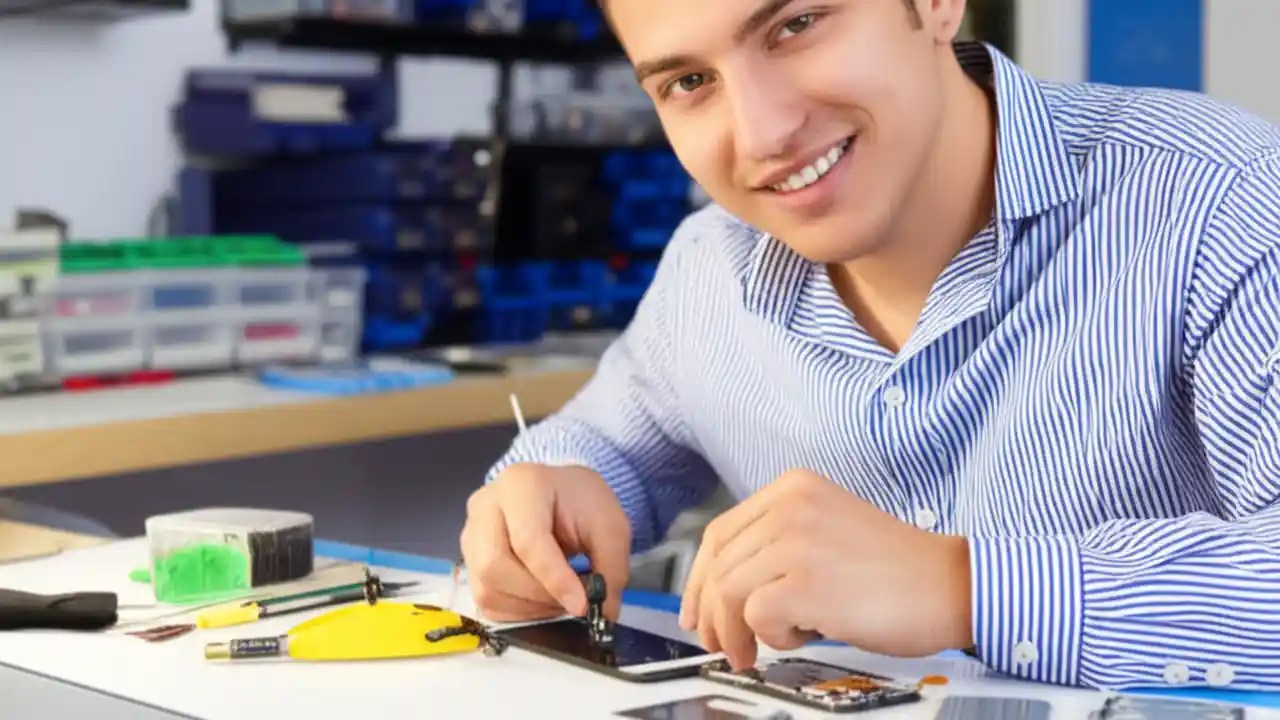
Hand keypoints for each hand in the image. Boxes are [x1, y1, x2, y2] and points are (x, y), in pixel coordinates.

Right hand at [460, 463, 630, 621]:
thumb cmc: (582, 503)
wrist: (559, 493)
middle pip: (495, 566)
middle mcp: (484, 506)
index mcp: (520, 485)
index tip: (583, 605)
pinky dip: (516, 614)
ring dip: (529, 608)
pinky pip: (485, 601)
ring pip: (486, 589)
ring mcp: (470, 534)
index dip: (555, 579)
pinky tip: (541, 602)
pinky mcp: (469, 561)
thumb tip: (604, 613)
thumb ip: (611, 567)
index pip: (528, 540)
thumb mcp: (611, 525)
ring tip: (560, 600)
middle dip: (538, 595)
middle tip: (572, 602)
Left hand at [679, 469, 971, 669]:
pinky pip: (755, 616)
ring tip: (756, 651)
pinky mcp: (806, 582)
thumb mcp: (827, 531)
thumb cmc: (896, 570)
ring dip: (736, 632)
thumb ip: (778, 545)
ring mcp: (797, 541)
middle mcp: (790, 506)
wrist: (950, 585)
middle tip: (720, 644)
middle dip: (711, 615)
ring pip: (728, 593)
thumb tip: (722, 591)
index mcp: (793, 487)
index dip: (699, 579)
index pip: (720, 534)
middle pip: (718, 566)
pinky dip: (770, 637)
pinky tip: (800, 636)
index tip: (696, 610)